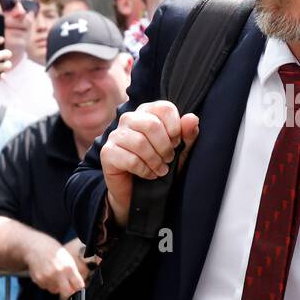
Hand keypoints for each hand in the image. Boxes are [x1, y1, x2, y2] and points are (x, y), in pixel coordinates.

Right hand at [25, 234, 86, 298]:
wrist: (36, 246)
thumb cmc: (54, 251)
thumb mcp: (68, 260)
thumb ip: (73, 273)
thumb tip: (77, 287)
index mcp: (69, 267)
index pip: (78, 286)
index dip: (79, 289)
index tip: (78, 290)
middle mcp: (58, 273)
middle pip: (67, 294)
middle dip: (69, 294)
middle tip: (68, 291)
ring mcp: (48, 278)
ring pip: (55, 291)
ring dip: (56, 287)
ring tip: (53, 274)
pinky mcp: (38, 280)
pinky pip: (46, 287)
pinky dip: (47, 283)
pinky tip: (46, 273)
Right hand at [100, 100, 200, 227]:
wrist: (138, 192)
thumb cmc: (160, 165)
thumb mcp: (180, 151)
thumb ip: (187, 135)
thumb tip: (192, 118)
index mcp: (147, 112)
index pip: (164, 108)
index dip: (175, 128)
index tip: (176, 143)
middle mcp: (129, 119)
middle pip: (151, 124)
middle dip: (165, 146)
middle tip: (169, 159)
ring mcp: (116, 135)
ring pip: (140, 142)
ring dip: (155, 160)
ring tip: (161, 169)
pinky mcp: (107, 153)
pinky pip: (130, 159)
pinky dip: (144, 170)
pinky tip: (149, 174)